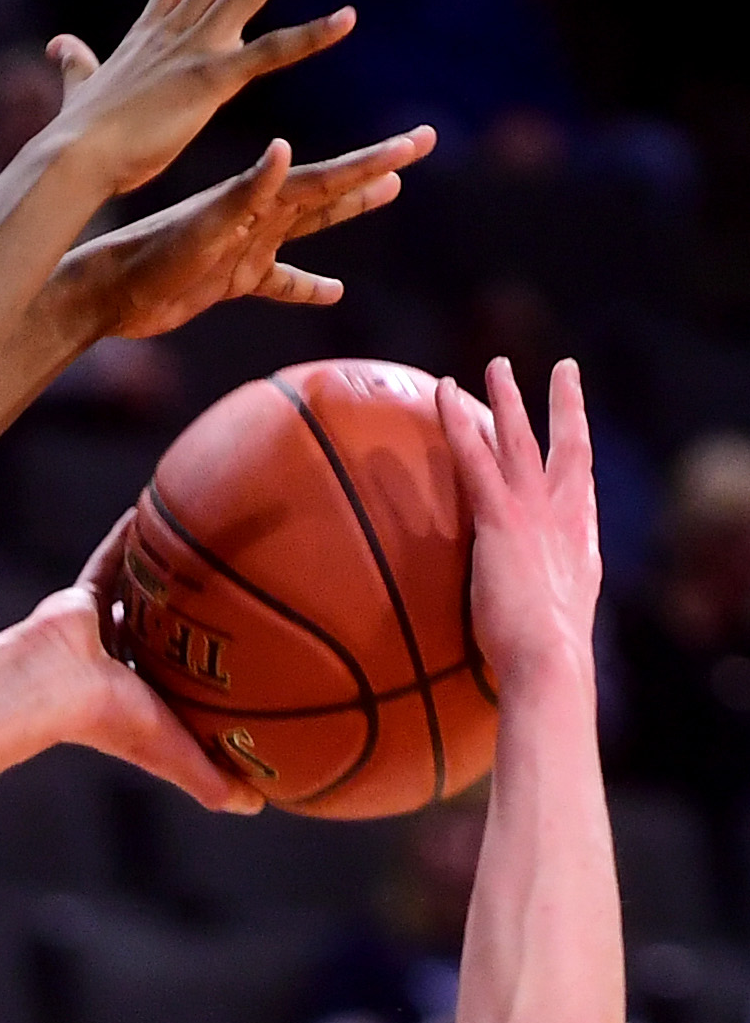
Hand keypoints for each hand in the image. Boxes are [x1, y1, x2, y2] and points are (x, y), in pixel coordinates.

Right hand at [17, 513, 260, 811]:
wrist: (53, 686)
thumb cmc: (109, 723)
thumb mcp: (173, 753)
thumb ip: (210, 779)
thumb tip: (261, 807)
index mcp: (140, 698)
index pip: (179, 686)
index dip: (206, 675)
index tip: (241, 659)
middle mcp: (121, 662)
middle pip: (164, 638)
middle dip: (190, 623)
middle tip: (233, 595)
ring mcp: (99, 629)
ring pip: (141, 597)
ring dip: (165, 576)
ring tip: (205, 546)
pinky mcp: (81, 597)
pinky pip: (111, 559)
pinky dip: (129, 538)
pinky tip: (158, 511)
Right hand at [41, 0, 352, 203]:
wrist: (74, 157)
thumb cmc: (76, 134)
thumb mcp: (80, 89)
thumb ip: (75, 64)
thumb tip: (58, 45)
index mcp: (149, 35)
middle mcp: (178, 30)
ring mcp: (198, 49)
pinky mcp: (213, 80)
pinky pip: (273, 52)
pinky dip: (312, 36)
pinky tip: (347, 18)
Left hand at [59, 125, 434, 345]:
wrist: (105, 292)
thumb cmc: (148, 257)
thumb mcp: (201, 225)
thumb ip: (243, 192)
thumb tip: (281, 147)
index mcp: (257, 199)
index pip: (326, 176)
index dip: (373, 161)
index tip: (415, 143)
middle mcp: (259, 216)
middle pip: (329, 190)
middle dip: (375, 169)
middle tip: (421, 143)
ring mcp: (247, 246)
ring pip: (311, 226)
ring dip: (349, 210)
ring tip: (390, 194)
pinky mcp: (231, 279)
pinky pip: (279, 283)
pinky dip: (306, 286)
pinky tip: (335, 292)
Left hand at [446, 355, 600, 693]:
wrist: (549, 656)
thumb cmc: (546, 652)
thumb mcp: (555, 613)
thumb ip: (545, 591)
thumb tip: (532, 600)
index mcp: (580, 534)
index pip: (580, 479)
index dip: (579, 448)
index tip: (578, 423)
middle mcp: (564, 512)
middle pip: (566, 443)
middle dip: (563, 403)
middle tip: (562, 368)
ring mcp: (532, 510)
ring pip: (517, 438)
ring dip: (505, 398)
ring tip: (494, 365)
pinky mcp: (499, 518)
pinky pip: (473, 457)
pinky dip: (457, 422)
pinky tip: (441, 394)